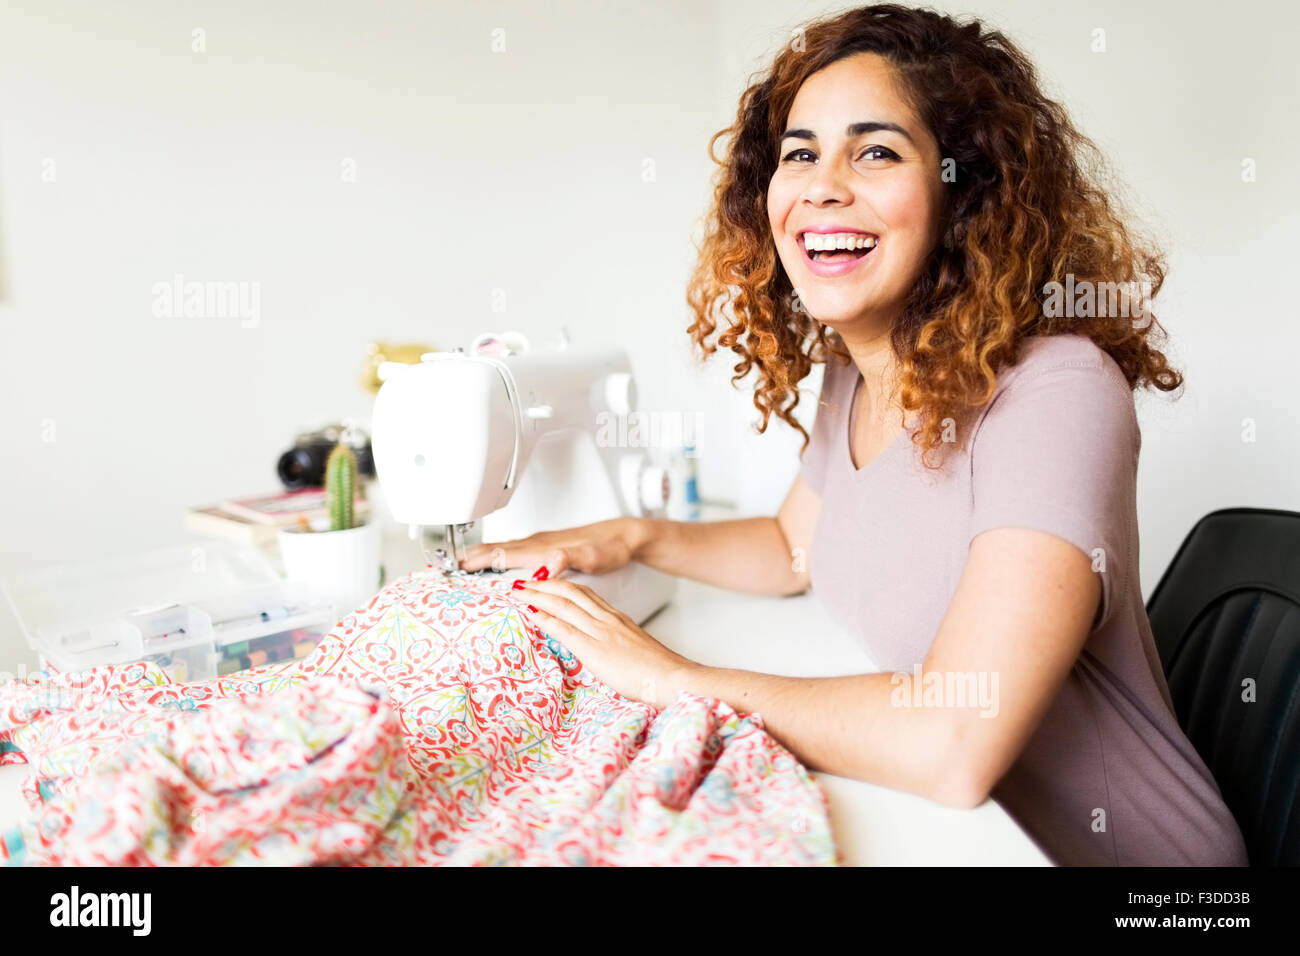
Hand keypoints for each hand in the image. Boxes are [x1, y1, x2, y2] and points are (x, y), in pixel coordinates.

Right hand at [459, 517, 646, 575]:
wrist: (622, 537)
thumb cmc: (609, 548)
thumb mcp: (593, 558)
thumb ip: (570, 559)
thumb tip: (549, 563)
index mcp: (542, 549)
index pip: (501, 554)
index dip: (476, 561)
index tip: (454, 567)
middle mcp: (537, 544)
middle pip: (494, 549)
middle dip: (468, 557)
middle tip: (442, 567)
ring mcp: (540, 544)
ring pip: (501, 549)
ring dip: (478, 556)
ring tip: (457, 565)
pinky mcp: (544, 547)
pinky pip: (511, 551)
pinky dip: (493, 555)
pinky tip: (491, 563)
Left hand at [519, 577, 695, 709]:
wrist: (672, 678)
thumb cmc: (658, 671)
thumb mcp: (636, 649)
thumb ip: (619, 644)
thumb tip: (607, 651)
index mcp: (617, 619)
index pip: (585, 595)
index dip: (562, 587)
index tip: (545, 583)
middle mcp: (608, 619)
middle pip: (571, 593)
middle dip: (545, 584)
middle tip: (524, 580)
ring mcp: (601, 632)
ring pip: (565, 604)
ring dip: (538, 595)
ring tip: (519, 590)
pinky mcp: (595, 649)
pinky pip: (565, 629)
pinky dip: (545, 618)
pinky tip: (531, 613)